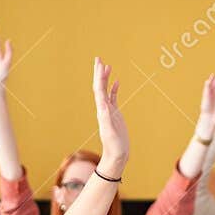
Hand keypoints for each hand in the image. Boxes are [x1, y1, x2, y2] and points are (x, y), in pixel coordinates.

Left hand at [92, 57, 128, 176]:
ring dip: (105, 78)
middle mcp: (103, 109)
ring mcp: (109, 111)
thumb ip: (107, 120)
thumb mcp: (111, 132)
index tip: (100, 64)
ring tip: (106, 65)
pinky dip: (113, 88)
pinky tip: (116, 81)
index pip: (98, 90)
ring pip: (105, 90)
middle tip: (98, 58)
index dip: (99, 76)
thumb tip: (104, 106)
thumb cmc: (114, 146)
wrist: (116, 155)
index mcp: (102, 110)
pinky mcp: (115, 114)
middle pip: (99, 87)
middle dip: (98, 73)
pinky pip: (113, 97)